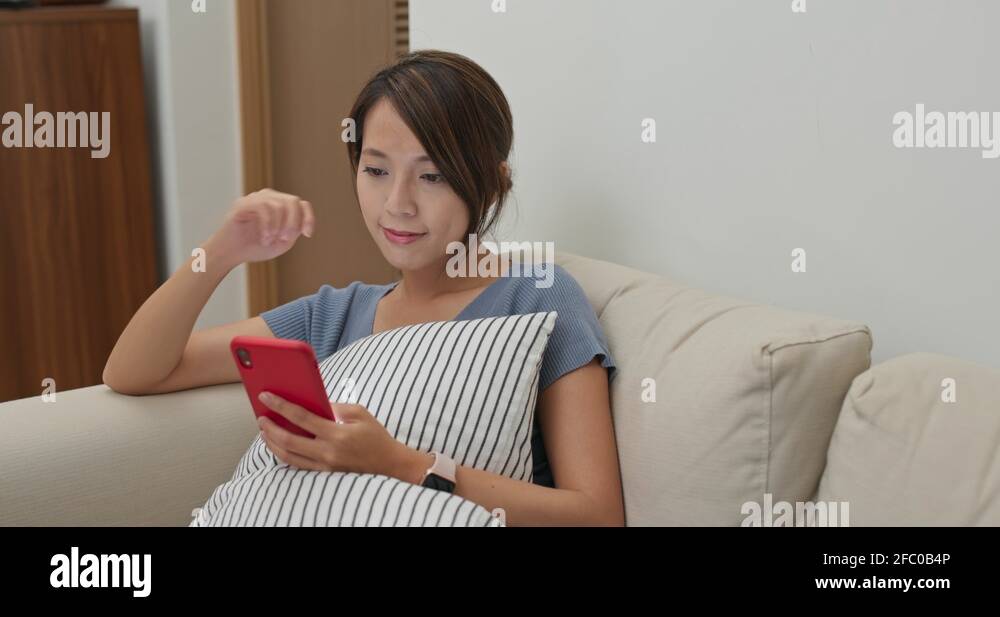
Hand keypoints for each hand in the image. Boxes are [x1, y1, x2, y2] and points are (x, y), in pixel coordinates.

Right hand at [204, 188, 315, 268]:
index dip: (308, 217)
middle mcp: (268, 198)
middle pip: (292, 201)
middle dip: (293, 222)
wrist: (230, 254)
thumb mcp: (282, 243)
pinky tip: (264, 238)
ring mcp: (254, 198)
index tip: (307, 234)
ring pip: (278, 204)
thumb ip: (294, 231)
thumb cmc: (255, 248)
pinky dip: (267, 225)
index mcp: (279, 206)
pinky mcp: (243, 203)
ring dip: (278, 225)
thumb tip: (303, 221)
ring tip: (270, 240)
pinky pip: (263, 207)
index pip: (300, 204)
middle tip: (284, 239)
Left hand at [256, 391, 429, 482]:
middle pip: (288, 440)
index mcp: (337, 434)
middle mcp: (328, 452)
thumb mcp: (360, 413)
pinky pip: (297, 464)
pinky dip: (283, 453)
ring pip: (287, 456)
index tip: (266, 396)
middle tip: (260, 416)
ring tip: (265, 430)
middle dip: (270, 427)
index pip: (302, 418)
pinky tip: (278, 444)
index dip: (281, 406)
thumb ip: (335, 406)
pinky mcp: (324, 473)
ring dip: (272, 443)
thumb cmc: (376, 436)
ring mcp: (324, 466)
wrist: (390, 464)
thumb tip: (313, 403)